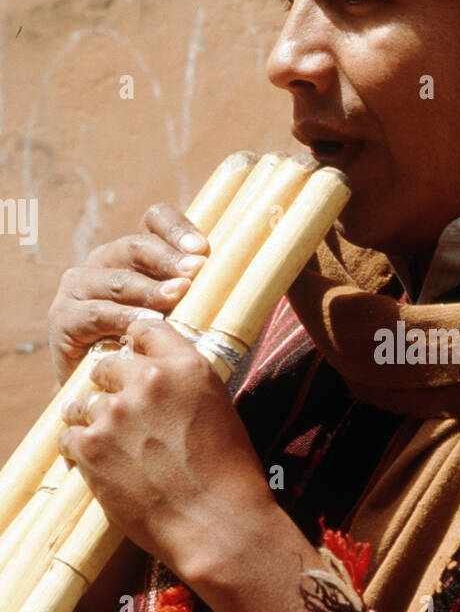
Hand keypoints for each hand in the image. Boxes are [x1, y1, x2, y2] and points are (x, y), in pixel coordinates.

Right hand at [47, 203, 209, 383]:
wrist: (107, 392)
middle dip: (169, 259)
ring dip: (151, 288)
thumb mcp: (181, 316)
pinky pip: (96, 313)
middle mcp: (104, 261)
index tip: (203, 249)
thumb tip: (244, 277)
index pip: (154, 220)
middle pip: (136, 246)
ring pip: (118, 279)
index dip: (178, 229)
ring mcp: (79, 287)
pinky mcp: (63, 318)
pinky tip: (147, 324)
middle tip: (196, 271)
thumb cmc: (152, 350)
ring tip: (179, 295)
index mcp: (134, 252)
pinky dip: (123, 318)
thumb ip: (201, 295)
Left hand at [57, 318, 274, 579]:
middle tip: (120, 411)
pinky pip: (68, 436)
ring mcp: (115, 413)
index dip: (136, 345)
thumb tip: (158, 379)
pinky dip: (78, 449)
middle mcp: (148, 381)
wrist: (217, 523)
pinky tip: (97, 462)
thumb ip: (185, 386)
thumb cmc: (228, 475)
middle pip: (107, 364)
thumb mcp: (218, 411)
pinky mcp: (91, 448)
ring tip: (108, 441)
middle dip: (110, 384)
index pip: (145, 329)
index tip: (133, 359)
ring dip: (91, 418)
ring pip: (83, 401)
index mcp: (186, 367)